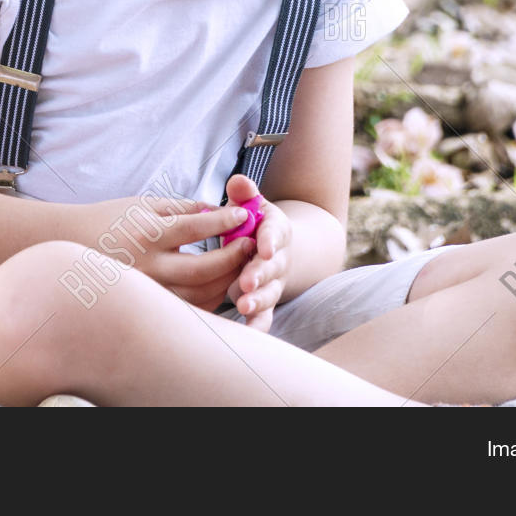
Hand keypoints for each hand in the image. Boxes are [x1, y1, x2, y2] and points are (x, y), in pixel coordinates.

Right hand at [76, 194, 260, 312]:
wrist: (72, 244)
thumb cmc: (112, 219)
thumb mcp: (145, 205)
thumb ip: (183, 208)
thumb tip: (221, 212)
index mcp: (146, 234)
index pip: (194, 227)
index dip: (223, 221)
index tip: (244, 215)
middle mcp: (147, 266)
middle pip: (203, 268)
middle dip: (233, 256)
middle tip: (250, 244)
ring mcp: (149, 291)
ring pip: (200, 293)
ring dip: (227, 279)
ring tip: (241, 263)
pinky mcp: (149, 306)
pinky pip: (189, 309)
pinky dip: (210, 298)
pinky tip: (220, 284)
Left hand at [222, 174, 290, 331]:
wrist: (275, 247)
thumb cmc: (253, 222)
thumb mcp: (251, 204)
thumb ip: (244, 193)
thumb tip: (238, 182)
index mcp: (274, 231)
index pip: (274, 234)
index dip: (269, 241)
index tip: (263, 248)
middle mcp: (278, 259)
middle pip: (271, 267)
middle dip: (259, 275)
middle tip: (246, 283)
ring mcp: (273, 282)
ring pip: (269, 293)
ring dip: (258, 301)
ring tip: (243, 306)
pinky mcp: (265, 300)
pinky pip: (265, 315)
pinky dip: (258, 325)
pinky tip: (248, 334)